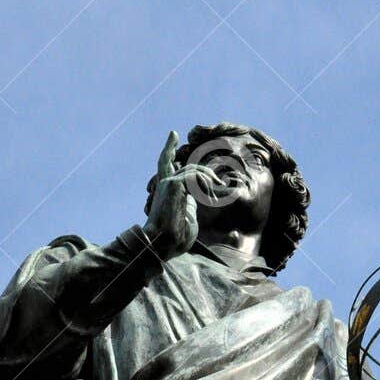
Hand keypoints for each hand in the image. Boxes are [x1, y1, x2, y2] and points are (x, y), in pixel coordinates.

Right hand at [145, 130, 197, 259]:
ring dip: (209, 180)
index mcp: (167, 191)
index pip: (167, 165)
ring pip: (192, 170)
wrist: (163, 246)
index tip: (173, 134)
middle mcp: (164, 184)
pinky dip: (206, 186)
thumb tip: (197, 198)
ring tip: (216, 196)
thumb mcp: (189, 219)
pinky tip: (210, 199)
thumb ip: (191, 205)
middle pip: (171, 159)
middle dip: (183, 154)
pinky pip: (195, 176)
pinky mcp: (173, 185)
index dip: (169, 150)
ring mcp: (167, 183)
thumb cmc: (175, 239)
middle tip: (191, 152)